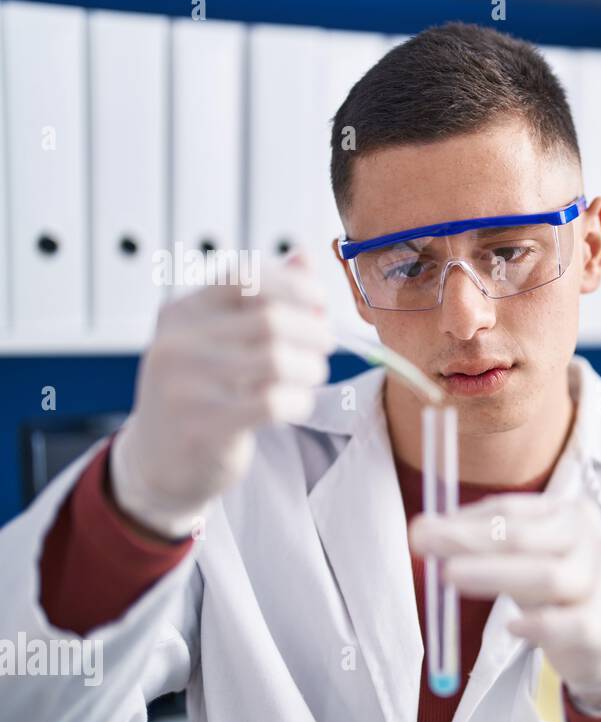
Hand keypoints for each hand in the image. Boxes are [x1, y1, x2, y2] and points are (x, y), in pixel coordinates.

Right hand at [110, 254, 332, 539]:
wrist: (157, 463)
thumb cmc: (201, 395)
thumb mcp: (218, 340)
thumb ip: (260, 299)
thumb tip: (304, 258)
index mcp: (183, 313)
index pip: (245, 277)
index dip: (295, 286)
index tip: (319, 304)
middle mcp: (178, 344)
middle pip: (271, 319)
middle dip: (313, 332)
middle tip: (324, 348)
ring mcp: (187, 386)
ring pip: (277, 360)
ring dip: (310, 369)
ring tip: (310, 377)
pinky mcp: (204, 426)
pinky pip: (273, 402)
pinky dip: (299, 401)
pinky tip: (295, 404)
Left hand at [409, 495, 600, 708]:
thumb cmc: (560, 592)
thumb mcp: (528, 559)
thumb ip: (484, 544)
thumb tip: (423, 529)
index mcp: (571, 515)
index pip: (511, 512)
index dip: (463, 521)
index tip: (421, 531)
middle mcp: (591, 542)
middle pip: (525, 538)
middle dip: (470, 541)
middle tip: (425, 546)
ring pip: (549, 577)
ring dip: (495, 575)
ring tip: (452, 577)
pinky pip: (571, 624)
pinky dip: (540, 625)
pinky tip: (513, 628)